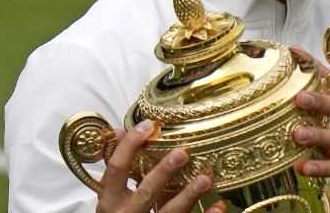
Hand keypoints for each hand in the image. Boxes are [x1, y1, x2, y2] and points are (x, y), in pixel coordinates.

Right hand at [97, 119, 226, 212]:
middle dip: (163, 172)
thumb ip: (118, 166)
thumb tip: (120, 131)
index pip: (117, 168)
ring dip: (188, 195)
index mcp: (110, 199)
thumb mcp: (112, 194)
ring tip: (205, 179)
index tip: (148, 126)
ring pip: (169, 212)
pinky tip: (218, 206)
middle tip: (182, 153)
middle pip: (145, 192)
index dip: (129, 146)